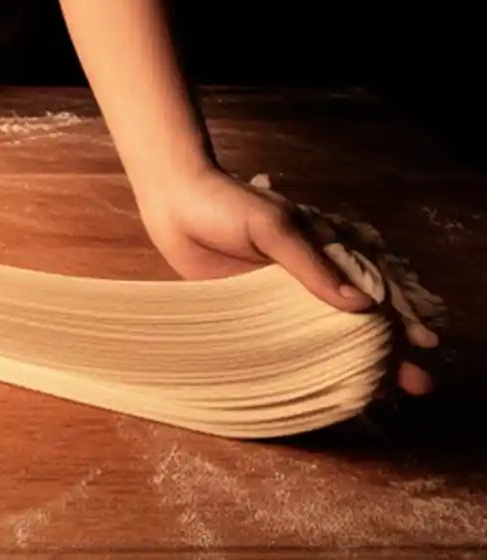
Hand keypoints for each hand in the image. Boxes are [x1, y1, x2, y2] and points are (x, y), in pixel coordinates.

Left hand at [137, 166, 433, 395]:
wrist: (173, 202)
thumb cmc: (227, 205)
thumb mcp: (274, 227)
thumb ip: (312, 265)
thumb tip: (362, 304)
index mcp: (325, 250)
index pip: (374, 287)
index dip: (402, 316)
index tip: (424, 345)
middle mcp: (308, 277)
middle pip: (357, 318)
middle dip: (389, 349)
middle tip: (416, 384)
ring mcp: (279, 296)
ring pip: (324, 334)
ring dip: (351, 362)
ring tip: (382, 395)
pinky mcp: (249, 309)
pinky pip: (281, 340)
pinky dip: (302, 362)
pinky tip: (319, 385)